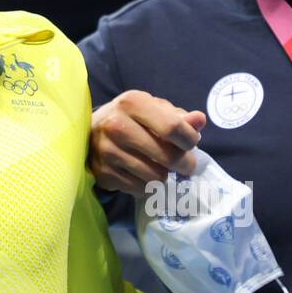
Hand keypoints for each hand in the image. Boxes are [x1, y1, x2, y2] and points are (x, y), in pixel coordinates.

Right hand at [89, 89, 205, 195]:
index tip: (190, 143)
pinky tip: (143, 174)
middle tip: (185, 164)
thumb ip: (179, 116)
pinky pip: (140, 189)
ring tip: (161, 167)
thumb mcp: (154, 109)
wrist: (91, 130)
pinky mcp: (103, 173)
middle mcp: (116, 125)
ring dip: (165, 175)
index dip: (190, 139)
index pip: (173, 128)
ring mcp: (107, 151)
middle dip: (184, 163)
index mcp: (131, 103)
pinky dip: (147, 186)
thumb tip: (199, 120)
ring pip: (156, 177)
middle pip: (167, 156)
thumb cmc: (131, 118)